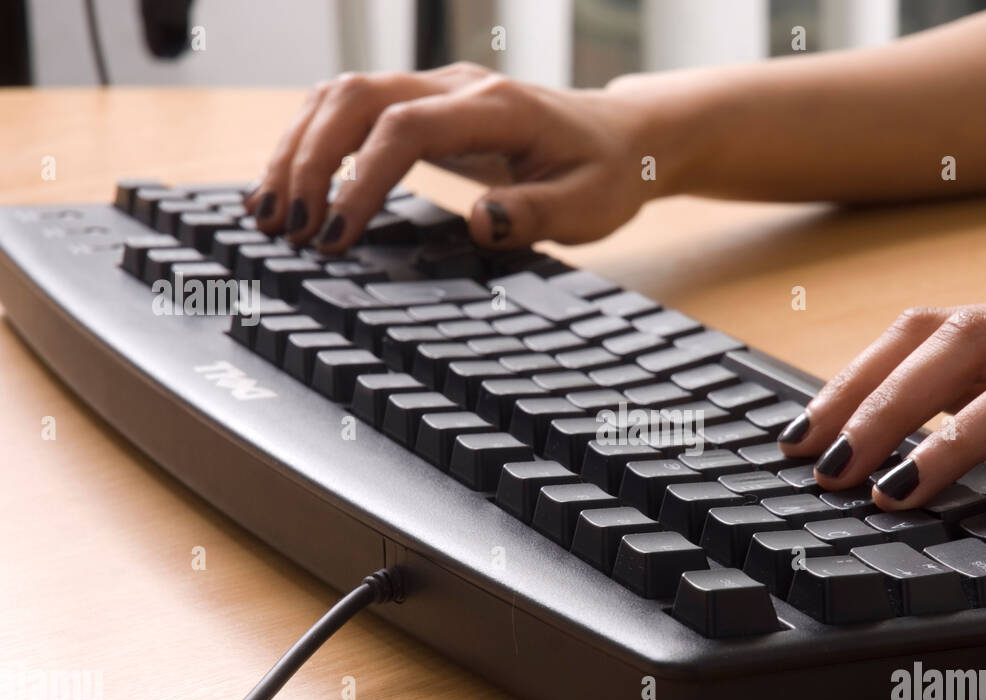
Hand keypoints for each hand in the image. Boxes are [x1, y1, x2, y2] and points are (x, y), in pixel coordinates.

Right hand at [244, 63, 660, 252]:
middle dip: (308, 158)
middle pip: (355, 97)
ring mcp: (437, 90)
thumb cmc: (606, 175)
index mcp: (495, 109)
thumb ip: (535, 214)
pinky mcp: (425, 106)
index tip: (336, 232)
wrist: (624, 139)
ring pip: (342, 95)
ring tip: (268, 211)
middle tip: (285, 225)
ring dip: (299, 148)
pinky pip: (352, 110)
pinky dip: (314, 142)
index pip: (405, 127)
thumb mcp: (588, 207)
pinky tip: (291, 184)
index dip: (361, 177)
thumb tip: (479, 222)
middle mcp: (457, 88)